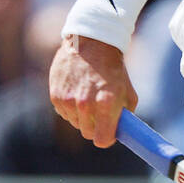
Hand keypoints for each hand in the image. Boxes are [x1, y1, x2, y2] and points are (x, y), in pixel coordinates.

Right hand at [49, 34, 136, 148]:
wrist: (92, 42)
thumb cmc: (113, 68)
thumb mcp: (127, 91)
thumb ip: (125, 115)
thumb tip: (121, 132)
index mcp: (107, 103)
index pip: (102, 140)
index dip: (107, 138)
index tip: (109, 134)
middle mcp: (86, 104)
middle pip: (88, 133)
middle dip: (95, 127)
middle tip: (100, 113)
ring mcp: (68, 100)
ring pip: (75, 123)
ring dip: (82, 116)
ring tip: (88, 97)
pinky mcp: (56, 95)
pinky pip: (64, 113)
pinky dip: (70, 107)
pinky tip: (77, 91)